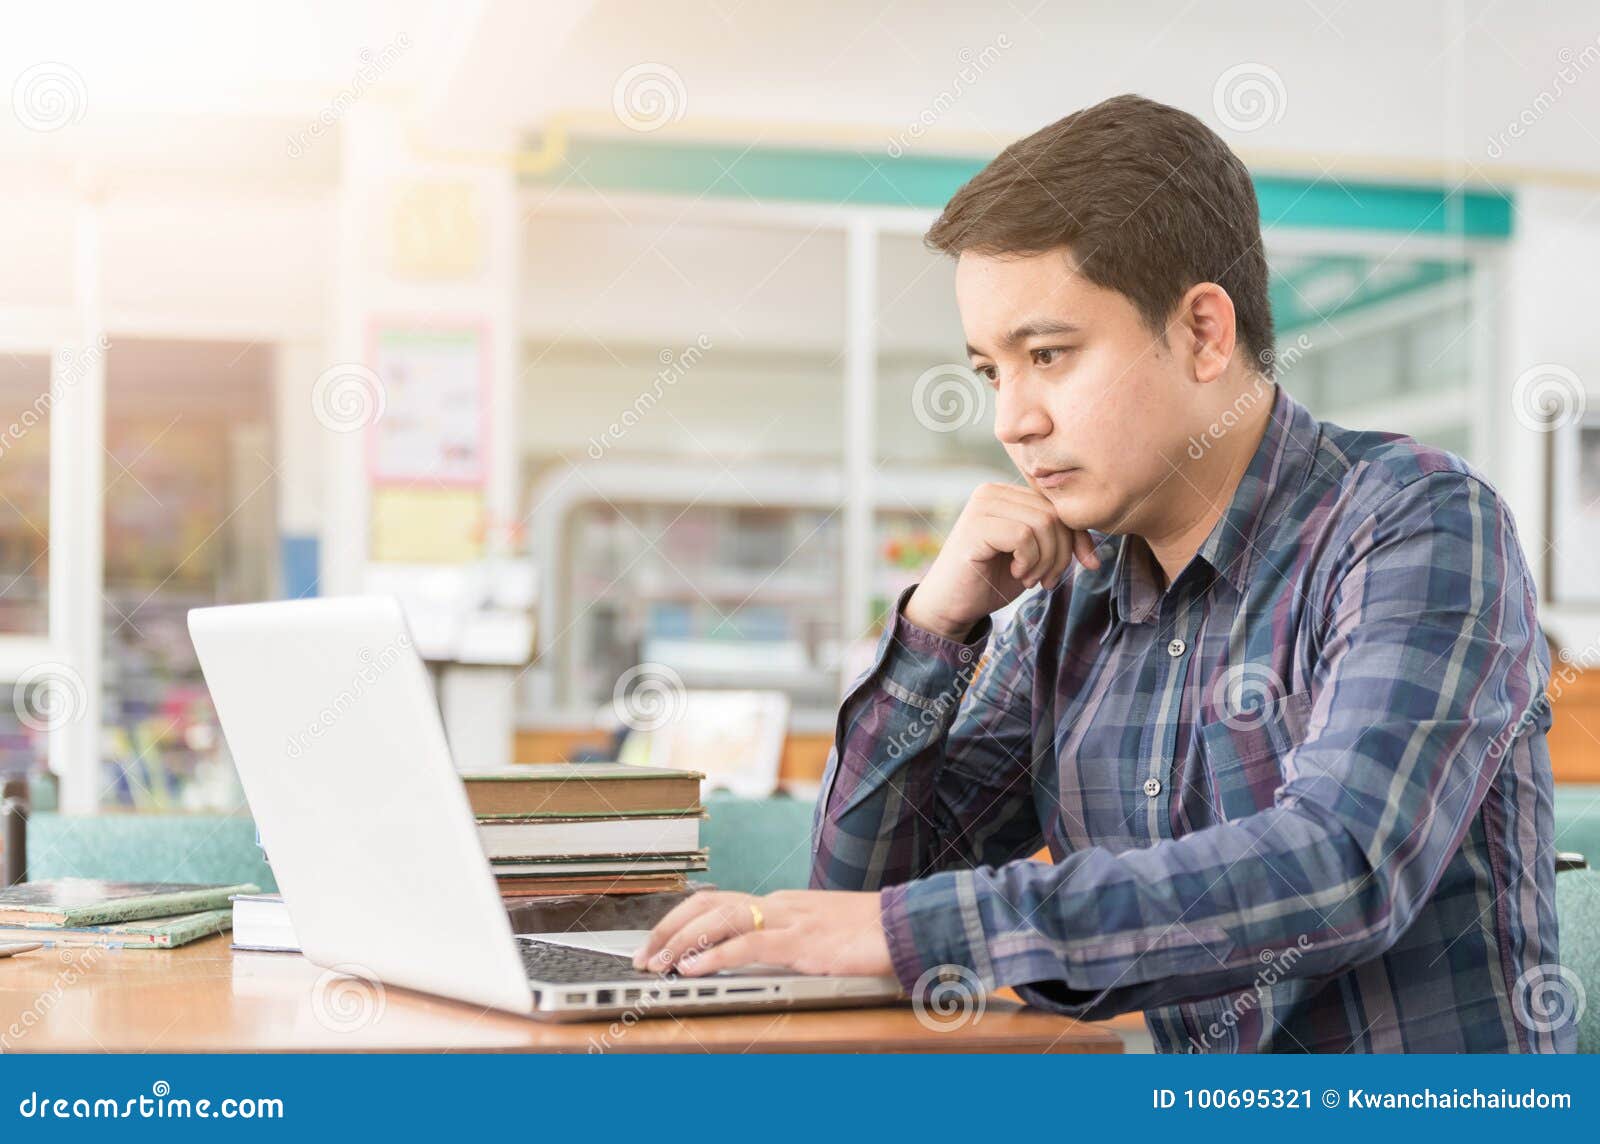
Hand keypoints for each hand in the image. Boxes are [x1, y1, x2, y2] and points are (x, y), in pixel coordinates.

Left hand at [631, 889, 892, 977]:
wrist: (906, 924)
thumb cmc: (869, 933)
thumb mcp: (820, 935)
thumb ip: (789, 940)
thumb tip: (757, 956)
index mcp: (780, 904)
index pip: (717, 902)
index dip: (679, 920)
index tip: (655, 944)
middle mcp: (778, 905)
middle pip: (708, 903)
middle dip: (668, 929)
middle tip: (643, 957)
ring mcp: (789, 920)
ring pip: (720, 918)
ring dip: (680, 942)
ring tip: (657, 964)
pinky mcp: (803, 942)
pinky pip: (749, 945)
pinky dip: (714, 956)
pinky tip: (693, 969)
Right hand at [905, 482, 1099, 639]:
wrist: (949, 605)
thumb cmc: (989, 581)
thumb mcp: (1032, 559)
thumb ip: (1057, 543)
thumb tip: (1096, 556)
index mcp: (1006, 494)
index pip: (1058, 506)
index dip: (1078, 537)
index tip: (1086, 565)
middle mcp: (991, 491)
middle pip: (1054, 514)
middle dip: (1061, 553)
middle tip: (1046, 580)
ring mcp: (981, 506)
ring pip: (1044, 524)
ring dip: (1045, 560)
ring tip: (1029, 578)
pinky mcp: (975, 526)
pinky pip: (1024, 536)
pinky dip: (1029, 561)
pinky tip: (1015, 574)